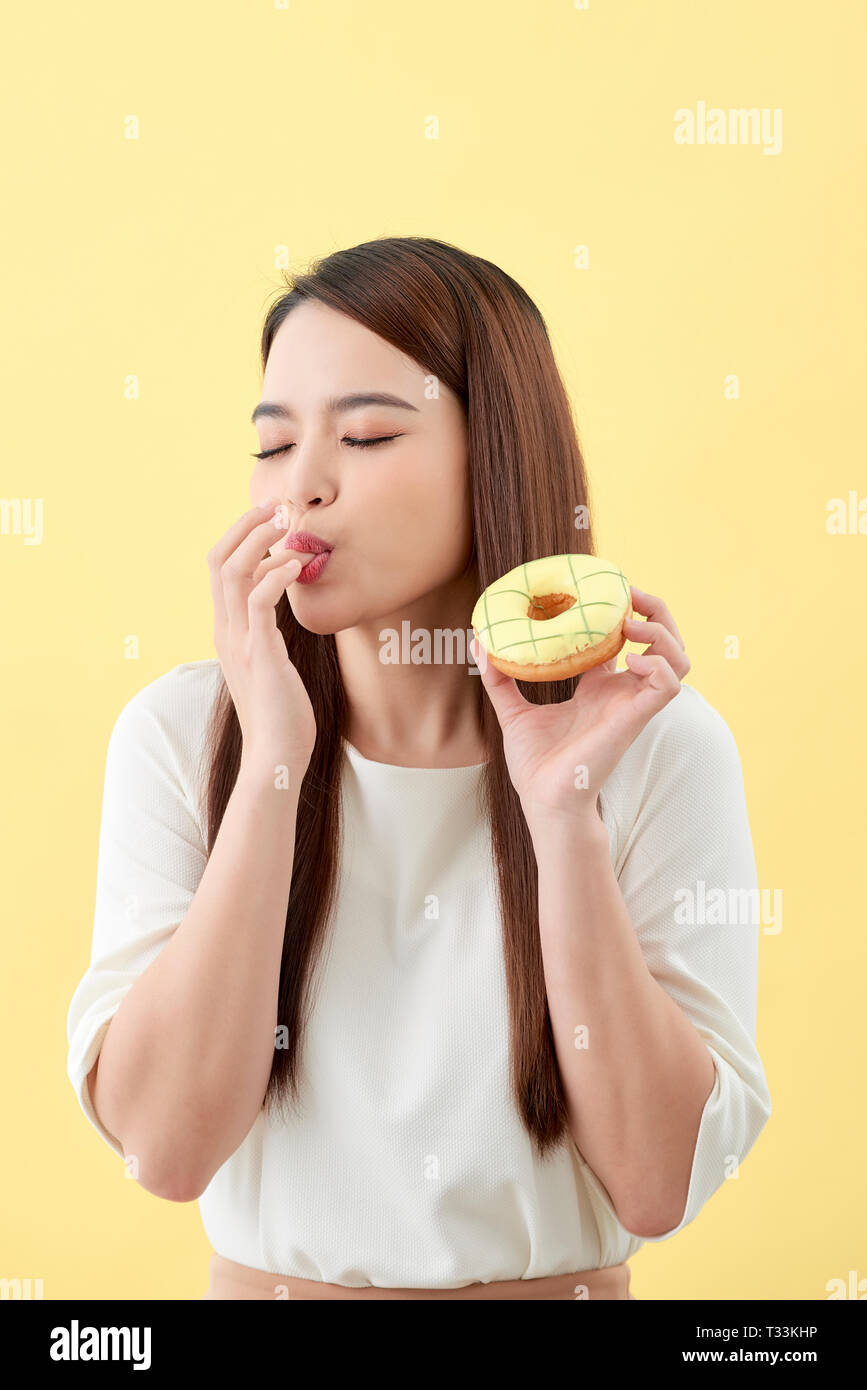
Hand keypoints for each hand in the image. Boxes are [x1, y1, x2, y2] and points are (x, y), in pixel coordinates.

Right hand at [208, 498, 316, 776]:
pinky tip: (297, 566)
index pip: (220, 567)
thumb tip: (286, 605)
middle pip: (219, 559)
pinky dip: (276, 576)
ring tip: (289, 526)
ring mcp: (239, 641)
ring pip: (234, 572)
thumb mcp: (272, 662)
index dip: (241, 536)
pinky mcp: (259, 653)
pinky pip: (258, 601)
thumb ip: (270, 632)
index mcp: (227, 630)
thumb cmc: (282, 712)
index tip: (271, 518)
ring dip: (260, 541)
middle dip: (247, 526)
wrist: (276, 755)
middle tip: (278, 508)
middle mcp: (225, 630)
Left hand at [471, 586, 689, 826]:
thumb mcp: (513, 711)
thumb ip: (499, 678)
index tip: (603, 591)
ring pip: (679, 658)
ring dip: (662, 632)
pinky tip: (628, 658)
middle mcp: (622, 692)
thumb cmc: (536, 765)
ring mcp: (633, 704)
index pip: (626, 640)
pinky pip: (669, 684)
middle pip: (664, 641)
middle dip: (655, 611)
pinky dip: (657, 664)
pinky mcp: (635, 718)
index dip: (623, 612)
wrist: (544, 799)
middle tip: (629, 593)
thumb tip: (479, 642)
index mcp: (600, 688)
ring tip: (630, 623)